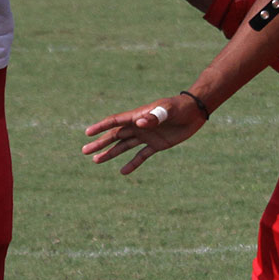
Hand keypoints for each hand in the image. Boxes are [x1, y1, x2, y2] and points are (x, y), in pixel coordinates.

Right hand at [83, 94, 206, 174]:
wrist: (194, 112)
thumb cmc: (180, 107)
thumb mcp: (168, 111)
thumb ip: (155, 116)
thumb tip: (140, 123)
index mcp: (138, 116)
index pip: (115, 122)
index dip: (101, 127)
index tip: (87, 133)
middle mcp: (139, 126)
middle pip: (115, 136)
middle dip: (100, 143)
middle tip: (84, 151)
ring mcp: (146, 136)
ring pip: (124, 146)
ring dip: (110, 153)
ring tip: (96, 161)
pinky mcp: (156, 145)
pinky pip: (141, 155)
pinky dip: (132, 164)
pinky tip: (123, 172)